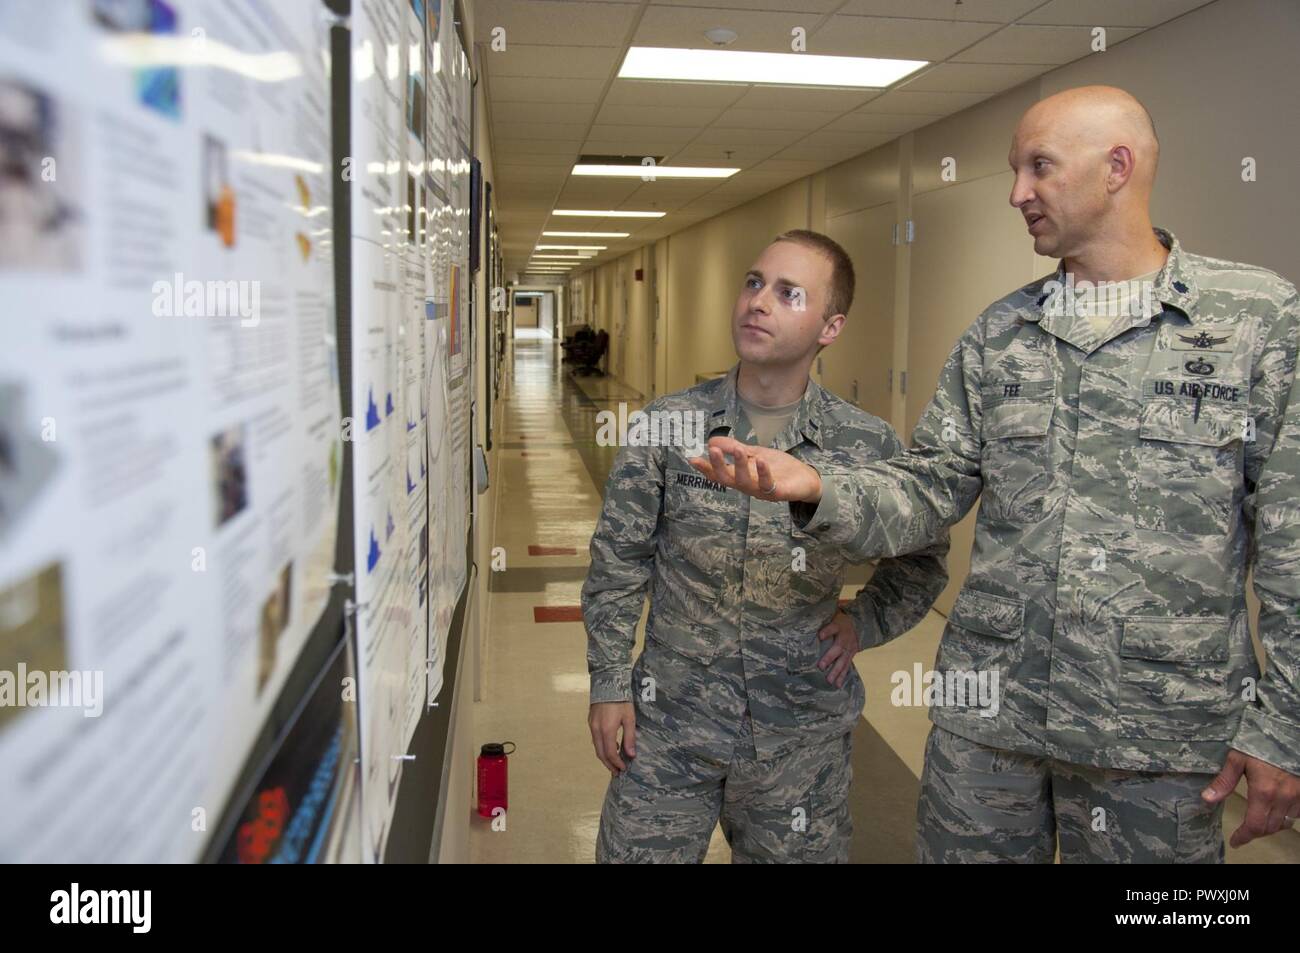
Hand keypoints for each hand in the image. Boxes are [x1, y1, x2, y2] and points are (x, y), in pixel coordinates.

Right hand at [588, 701, 635, 777]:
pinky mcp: (591, 721)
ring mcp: (592, 725)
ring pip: (596, 747)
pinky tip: (611, 746)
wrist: (608, 683)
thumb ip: (629, 737)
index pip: (610, 753)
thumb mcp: (629, 718)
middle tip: (616, 772)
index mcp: (606, 730)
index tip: (623, 769)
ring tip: (614, 762)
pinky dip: (602, 747)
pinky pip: (595, 739)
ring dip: (604, 756)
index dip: (616, 763)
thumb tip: (631, 755)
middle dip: (608, 764)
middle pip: (600, 753)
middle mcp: (596, 730)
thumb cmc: (621, 700)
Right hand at [689, 436, 822, 503]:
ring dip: (740, 466)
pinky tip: (760, 460)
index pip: (719, 474)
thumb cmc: (777, 467)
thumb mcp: (754, 453)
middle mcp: (747, 486)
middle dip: (719, 465)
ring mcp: (762, 491)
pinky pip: (768, 485)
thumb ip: (734, 448)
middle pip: (728, 479)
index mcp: (740, 476)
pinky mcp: (778, 492)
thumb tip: (711, 440)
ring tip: (738, 450)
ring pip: (745, 482)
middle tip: (713, 450)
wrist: (804, 478)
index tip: (693, 458)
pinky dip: (763, 473)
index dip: (706, 468)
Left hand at [816, 611, 860, 687]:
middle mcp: (845, 638)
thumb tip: (804, 621)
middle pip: (838, 648)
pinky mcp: (851, 655)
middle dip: (830, 657)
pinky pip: (847, 666)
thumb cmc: (839, 620)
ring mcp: (849, 648)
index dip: (827, 631)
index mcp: (839, 626)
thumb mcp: (833, 615)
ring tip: (829, 681)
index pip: (833, 627)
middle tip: (821, 666)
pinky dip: (842, 676)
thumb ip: (822, 620)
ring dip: (836, 671)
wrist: (858, 625)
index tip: (820, 635)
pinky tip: (837, 685)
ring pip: (843, 660)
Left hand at [1202, 749, 1299, 846]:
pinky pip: (1297, 814)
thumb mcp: (1238, 757)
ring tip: (1258, 822)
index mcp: (1264, 792)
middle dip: (1255, 832)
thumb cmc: (1262, 742)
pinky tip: (1276, 811)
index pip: (1255, 825)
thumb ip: (1224, 780)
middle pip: (1270, 828)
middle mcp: (1283, 799)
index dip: (1244, 836)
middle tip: (1244, 832)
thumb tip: (1207, 799)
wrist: (1289, 731)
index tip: (1235, 841)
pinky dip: (1286, 817)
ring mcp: (1298, 797)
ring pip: (1285, 823)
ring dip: (1271, 826)